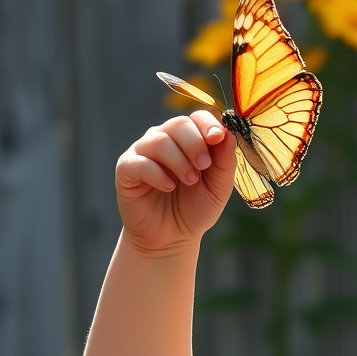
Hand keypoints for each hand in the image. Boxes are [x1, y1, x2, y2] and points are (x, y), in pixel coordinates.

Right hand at [114, 111, 237, 255]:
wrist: (171, 238)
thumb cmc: (195, 209)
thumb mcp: (218, 188)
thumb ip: (225, 162)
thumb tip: (229, 133)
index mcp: (188, 140)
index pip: (197, 118)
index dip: (208, 124)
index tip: (217, 138)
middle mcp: (164, 140)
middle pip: (178, 124)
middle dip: (195, 144)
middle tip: (203, 167)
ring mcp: (143, 152)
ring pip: (159, 140)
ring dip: (179, 161)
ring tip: (189, 181)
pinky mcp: (127, 169)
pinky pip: (140, 161)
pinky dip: (158, 174)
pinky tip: (168, 187)